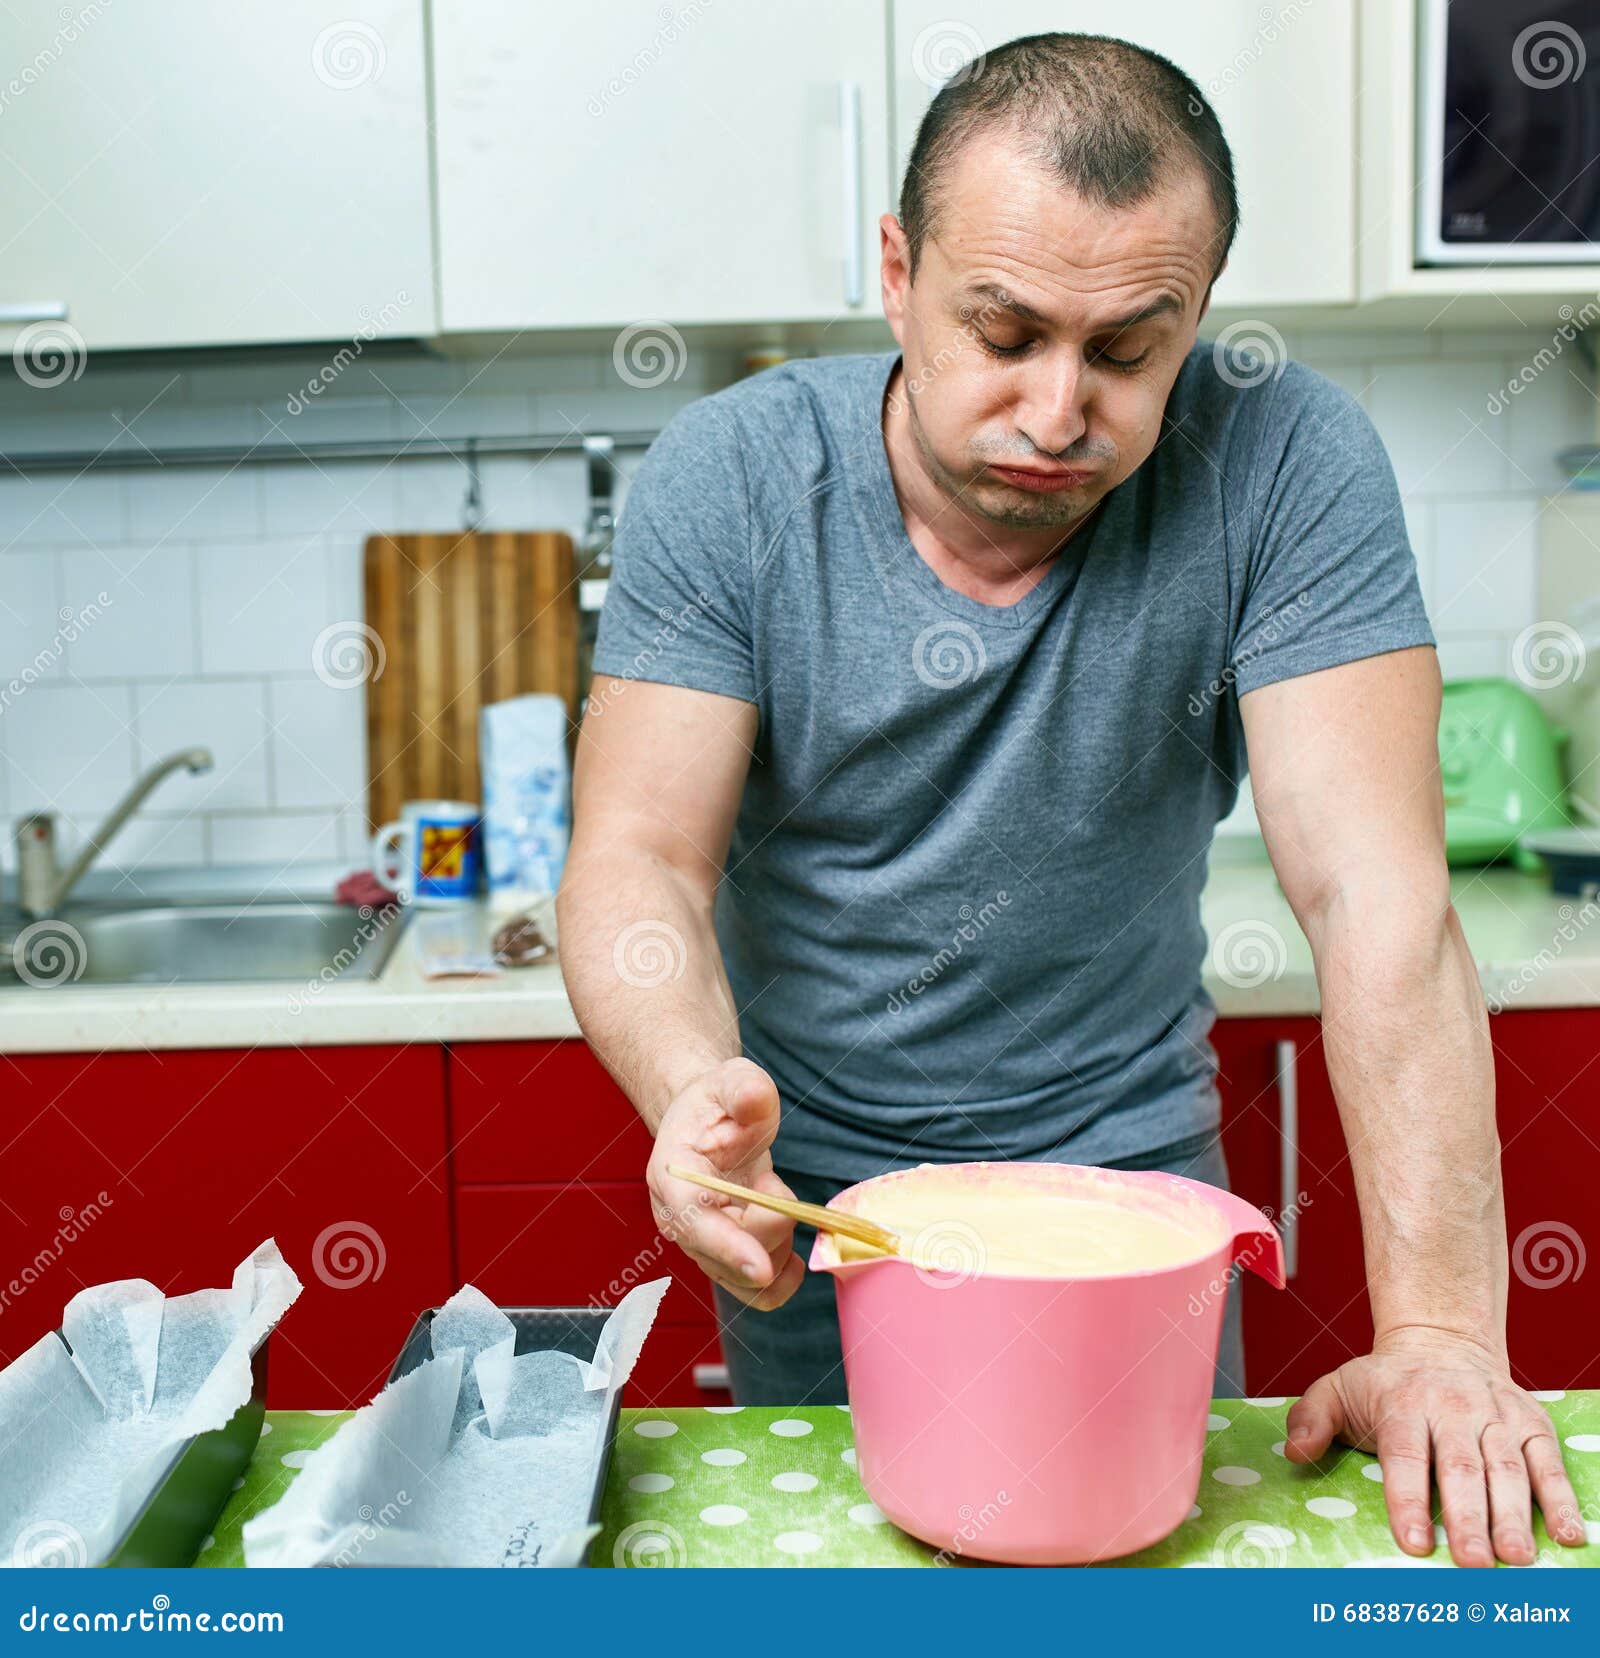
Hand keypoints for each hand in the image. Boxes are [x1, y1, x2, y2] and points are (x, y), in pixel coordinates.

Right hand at [647, 1057, 803, 1310]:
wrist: (709, 1123)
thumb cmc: (718, 1103)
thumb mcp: (733, 1080)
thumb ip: (745, 1089)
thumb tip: (754, 1098)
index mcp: (673, 1175)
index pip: (694, 1220)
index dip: (728, 1246)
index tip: (762, 1267)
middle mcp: (678, 1221)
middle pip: (728, 1255)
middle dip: (771, 1226)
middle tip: (768, 1178)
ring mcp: (701, 1246)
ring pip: (747, 1278)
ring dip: (778, 1243)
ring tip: (767, 1194)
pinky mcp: (724, 1261)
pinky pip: (758, 1292)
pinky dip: (784, 1277)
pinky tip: (793, 1249)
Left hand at [1284, 1330, 1586, 1565]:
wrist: (1441, 1338)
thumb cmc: (1386, 1381)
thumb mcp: (1339, 1387)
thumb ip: (1312, 1418)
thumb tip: (1293, 1452)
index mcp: (1403, 1403)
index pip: (1405, 1456)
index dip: (1409, 1499)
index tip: (1414, 1542)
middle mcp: (1452, 1409)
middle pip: (1460, 1468)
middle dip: (1467, 1517)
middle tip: (1472, 1562)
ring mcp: (1494, 1415)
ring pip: (1507, 1468)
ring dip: (1513, 1515)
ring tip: (1516, 1558)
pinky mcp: (1530, 1421)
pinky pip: (1548, 1461)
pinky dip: (1561, 1497)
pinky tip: (1567, 1532)